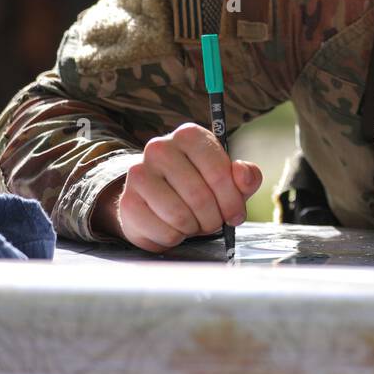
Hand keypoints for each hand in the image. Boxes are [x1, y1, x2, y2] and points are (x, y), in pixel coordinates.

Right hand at [97, 123, 261, 252]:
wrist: (158, 201)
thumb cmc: (201, 187)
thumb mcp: (230, 180)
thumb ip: (245, 177)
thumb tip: (243, 173)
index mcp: (189, 135)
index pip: (219, 173)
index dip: (232, 201)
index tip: (236, 215)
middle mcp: (160, 148)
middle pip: (200, 196)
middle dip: (214, 218)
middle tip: (214, 222)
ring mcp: (139, 173)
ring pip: (180, 215)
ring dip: (194, 228)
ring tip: (195, 223)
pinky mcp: (128, 201)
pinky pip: (163, 231)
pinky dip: (175, 237)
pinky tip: (174, 228)